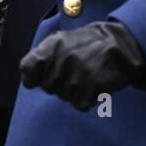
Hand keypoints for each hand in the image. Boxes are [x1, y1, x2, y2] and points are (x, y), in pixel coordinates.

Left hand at [19, 20, 145, 110]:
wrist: (118, 41)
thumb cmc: (84, 44)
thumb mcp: (59, 41)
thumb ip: (40, 57)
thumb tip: (28, 81)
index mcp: (52, 46)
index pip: (28, 67)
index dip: (32, 77)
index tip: (38, 78)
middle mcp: (63, 58)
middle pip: (47, 87)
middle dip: (58, 84)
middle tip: (72, 74)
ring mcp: (79, 72)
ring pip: (64, 96)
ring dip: (73, 92)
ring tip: (84, 78)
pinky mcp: (94, 85)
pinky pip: (79, 104)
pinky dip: (86, 100)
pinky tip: (92, 87)